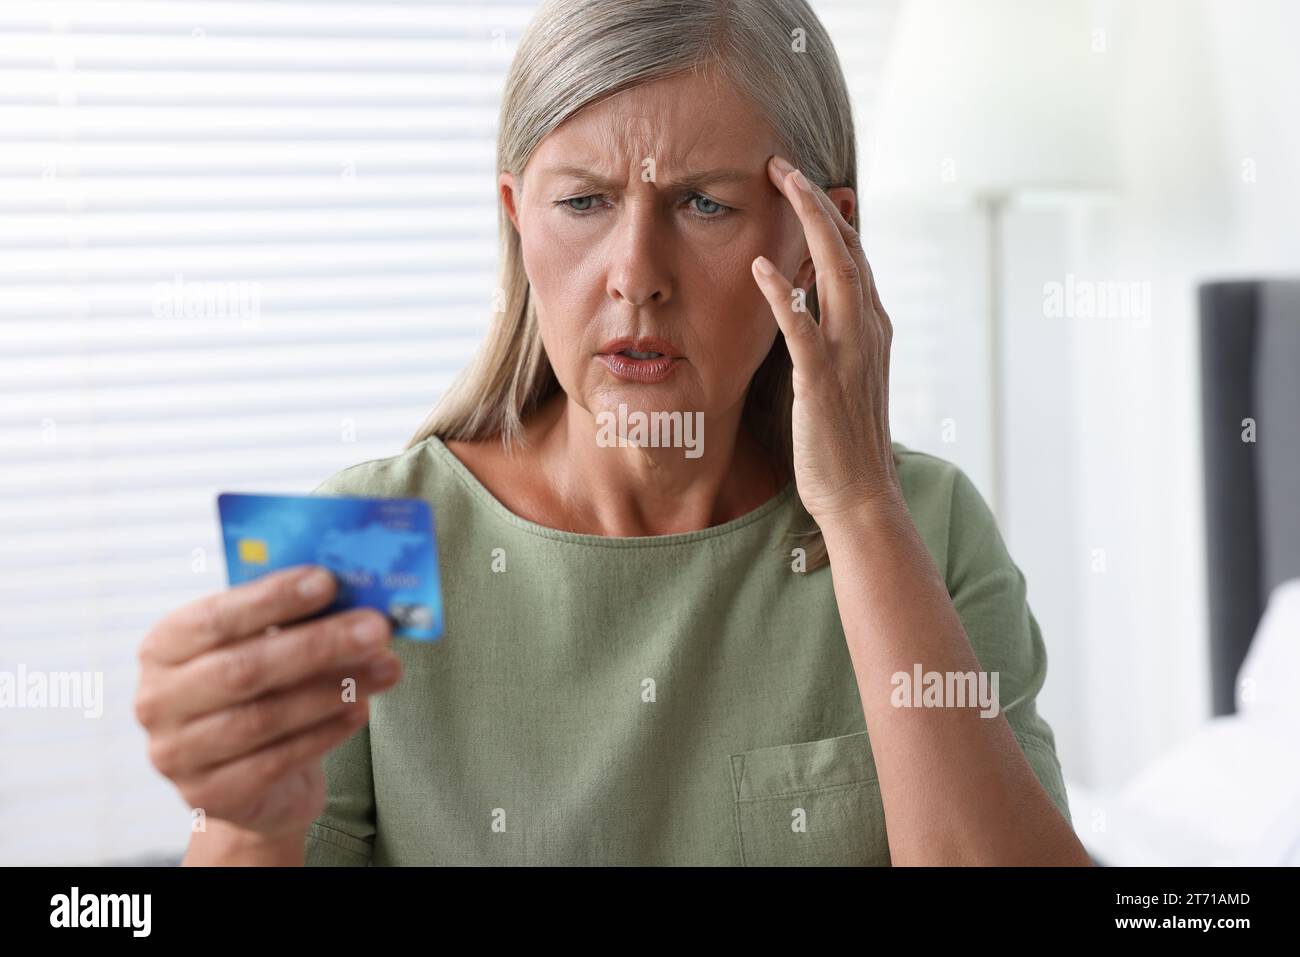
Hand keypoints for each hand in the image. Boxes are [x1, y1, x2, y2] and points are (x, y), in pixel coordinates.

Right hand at [135, 565, 401, 836]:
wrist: (256, 783)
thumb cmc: (263, 695)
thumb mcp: (266, 649)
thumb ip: (294, 621)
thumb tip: (353, 595)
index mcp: (164, 647)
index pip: (215, 618)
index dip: (272, 599)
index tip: (328, 581)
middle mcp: (158, 700)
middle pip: (243, 669)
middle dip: (318, 644)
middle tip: (375, 628)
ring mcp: (178, 754)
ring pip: (263, 717)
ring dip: (333, 690)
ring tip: (385, 669)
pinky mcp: (209, 796)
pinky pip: (277, 760)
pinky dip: (326, 732)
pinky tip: (360, 710)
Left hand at [751, 154, 901, 525]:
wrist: (861, 496)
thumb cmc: (841, 442)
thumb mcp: (839, 377)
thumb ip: (825, 336)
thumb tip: (800, 303)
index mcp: (873, 329)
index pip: (854, 256)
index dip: (830, 214)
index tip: (802, 180)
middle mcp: (869, 331)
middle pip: (848, 248)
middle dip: (818, 201)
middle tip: (785, 162)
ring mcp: (850, 354)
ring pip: (836, 271)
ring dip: (809, 223)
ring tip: (782, 183)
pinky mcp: (823, 381)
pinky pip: (803, 327)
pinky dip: (784, 293)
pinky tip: (762, 265)